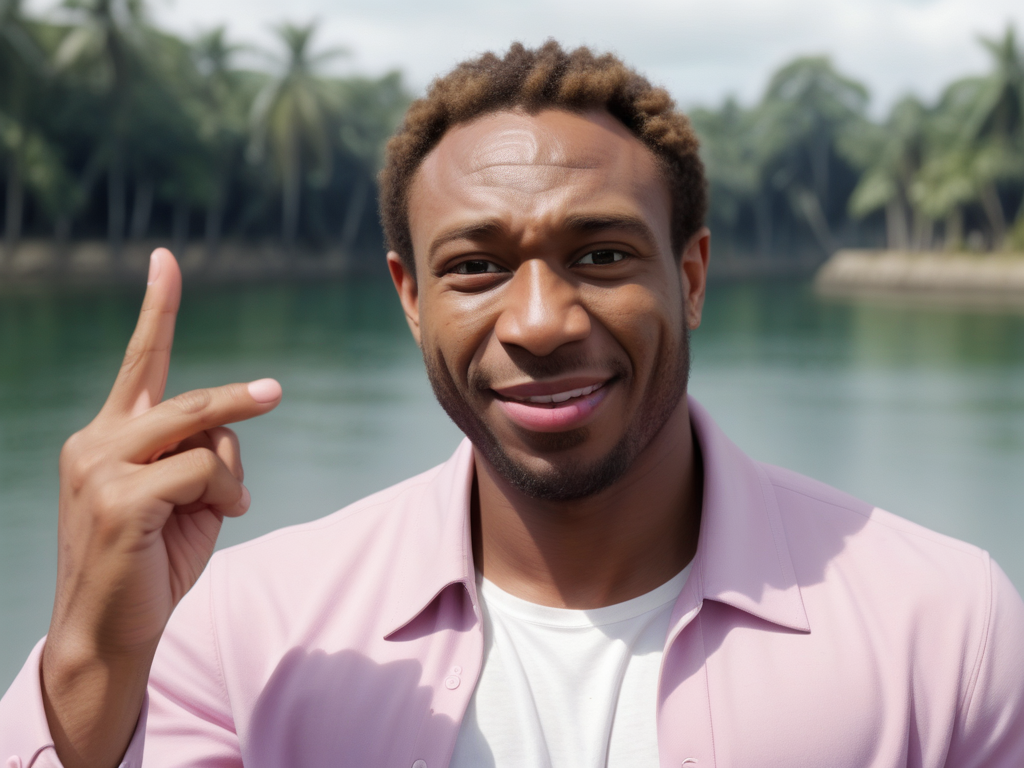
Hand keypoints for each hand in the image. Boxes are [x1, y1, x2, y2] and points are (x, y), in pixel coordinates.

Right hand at [40, 249, 281, 767]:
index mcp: (107, 436)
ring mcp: (99, 468)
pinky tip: (215, 520)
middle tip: (274, 392)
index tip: (165, 261)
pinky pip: (204, 472)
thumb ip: (199, 455)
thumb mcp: (182, 499)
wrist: (109, 631)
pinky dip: (224, 495)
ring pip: (202, 434)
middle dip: (240, 401)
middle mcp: (95, 441)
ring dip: (229, 474)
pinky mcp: (119, 498)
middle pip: (189, 400)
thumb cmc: (151, 562)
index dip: (157, 310)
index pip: (141, 364)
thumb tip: (227, 432)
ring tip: (225, 506)